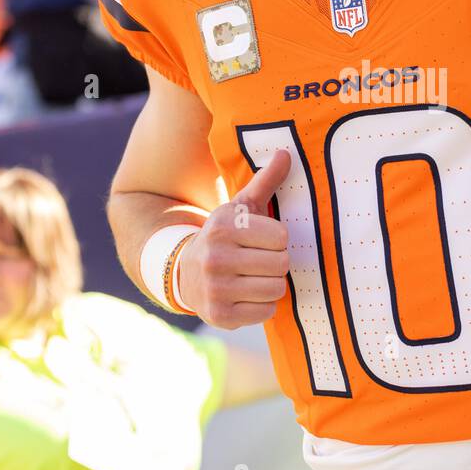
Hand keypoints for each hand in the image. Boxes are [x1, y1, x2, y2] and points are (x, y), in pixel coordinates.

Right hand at [177, 148, 290, 327]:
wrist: (186, 273)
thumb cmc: (226, 237)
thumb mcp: (240, 208)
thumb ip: (264, 182)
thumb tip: (285, 153)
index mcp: (222, 227)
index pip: (281, 237)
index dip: (277, 239)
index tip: (262, 239)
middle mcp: (215, 257)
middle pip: (281, 264)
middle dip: (277, 262)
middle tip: (260, 260)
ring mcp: (215, 289)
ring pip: (275, 289)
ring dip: (271, 284)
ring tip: (254, 276)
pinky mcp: (220, 316)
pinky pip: (266, 312)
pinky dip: (262, 306)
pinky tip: (246, 295)